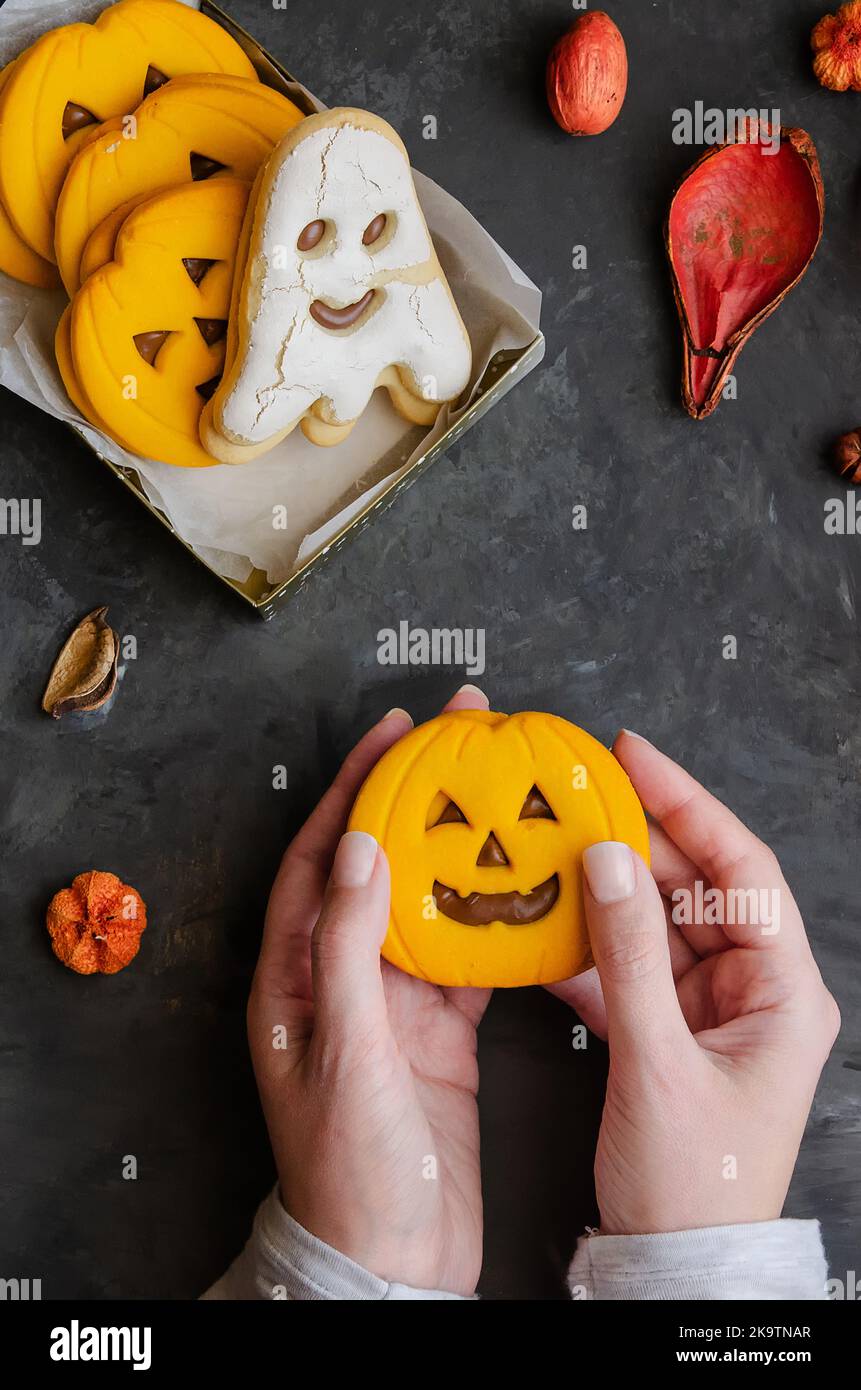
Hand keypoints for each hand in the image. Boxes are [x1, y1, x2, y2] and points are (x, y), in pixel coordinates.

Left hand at [247, 687, 491, 1295]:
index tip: (396, 733)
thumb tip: (359, 847)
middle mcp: (340, 982)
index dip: (354, 788)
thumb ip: (348, 945)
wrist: (393, 1262)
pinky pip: (468, 961)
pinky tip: (528, 891)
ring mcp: (393, 1007)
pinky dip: (496, 923)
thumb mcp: (343, 1048)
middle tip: (461, 742)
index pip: (320, 856)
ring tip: (500, 800)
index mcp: (295, 978)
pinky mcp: (438, 1036)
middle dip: (415, 802)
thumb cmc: (350, 1169)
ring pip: (429, 907)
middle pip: (378, 868)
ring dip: (460, 854)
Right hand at [551, 731, 839, 1236]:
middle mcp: (755, 992)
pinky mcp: (669, 1031)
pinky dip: (589, 946)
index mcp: (784, 993)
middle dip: (635, 841)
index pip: (742, 869)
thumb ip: (627, 958)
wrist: (672, 1268)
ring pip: (656, 922)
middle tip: (576, 795)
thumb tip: (603, 862)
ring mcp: (710, 1010)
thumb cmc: (692, 1187)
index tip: (633, 757)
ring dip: (604, 891)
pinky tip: (546, 925)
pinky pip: (629, 966)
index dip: (688, 803)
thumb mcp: (658, 1065)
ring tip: (552, 848)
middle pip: (695, 886)